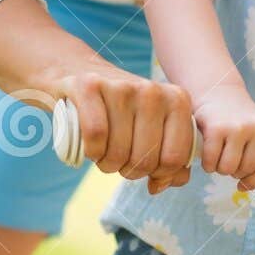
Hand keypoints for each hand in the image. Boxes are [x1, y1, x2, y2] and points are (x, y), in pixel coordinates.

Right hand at [49, 68, 195, 191]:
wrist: (76, 69)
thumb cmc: (118, 108)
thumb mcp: (152, 126)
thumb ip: (170, 157)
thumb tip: (162, 185)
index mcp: (177, 100)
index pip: (175, 158)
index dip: (158, 174)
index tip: (144, 167)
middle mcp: (152, 90)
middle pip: (145, 160)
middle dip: (129, 171)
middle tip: (119, 161)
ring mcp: (122, 87)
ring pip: (119, 152)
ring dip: (107, 165)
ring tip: (104, 154)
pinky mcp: (89, 86)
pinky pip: (96, 135)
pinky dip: (91, 151)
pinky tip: (90, 149)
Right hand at [194, 85, 254, 192]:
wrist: (218, 92)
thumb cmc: (239, 120)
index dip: (254, 181)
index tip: (244, 182)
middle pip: (246, 171)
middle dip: (234, 171)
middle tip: (228, 160)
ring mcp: (238, 128)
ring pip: (228, 169)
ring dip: (220, 169)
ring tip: (219, 157)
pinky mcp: (216, 128)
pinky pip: (211, 161)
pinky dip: (207, 164)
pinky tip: (208, 155)